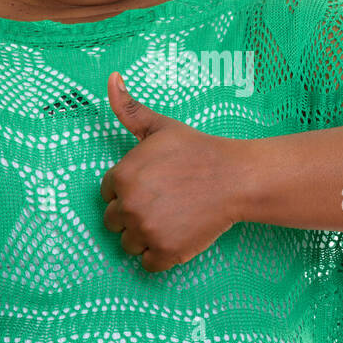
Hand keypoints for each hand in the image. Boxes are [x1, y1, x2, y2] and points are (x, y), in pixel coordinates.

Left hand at [100, 72, 242, 272]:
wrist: (234, 178)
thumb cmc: (197, 151)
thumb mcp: (160, 126)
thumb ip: (128, 108)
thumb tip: (111, 79)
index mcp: (122, 176)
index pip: (108, 194)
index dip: (129, 190)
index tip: (153, 185)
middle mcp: (129, 206)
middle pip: (114, 222)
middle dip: (133, 215)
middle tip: (163, 203)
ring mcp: (146, 231)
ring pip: (128, 244)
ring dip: (145, 237)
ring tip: (171, 217)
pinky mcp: (164, 253)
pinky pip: (147, 264)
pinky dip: (160, 256)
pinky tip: (177, 235)